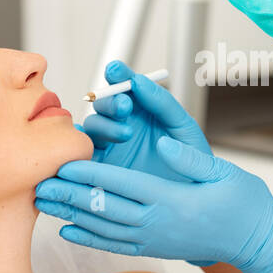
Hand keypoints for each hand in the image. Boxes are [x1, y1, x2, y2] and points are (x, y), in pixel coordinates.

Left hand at [34, 136, 272, 272]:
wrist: (255, 244)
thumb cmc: (244, 204)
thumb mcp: (225, 174)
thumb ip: (192, 160)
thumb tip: (163, 144)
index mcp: (172, 200)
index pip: (122, 184)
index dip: (90, 174)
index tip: (64, 164)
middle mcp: (158, 223)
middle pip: (103, 207)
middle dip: (69, 195)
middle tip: (38, 185)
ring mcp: (154, 238)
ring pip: (103, 227)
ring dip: (70, 215)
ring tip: (43, 205)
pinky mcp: (155, 248)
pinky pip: (114, 244)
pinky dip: (89, 237)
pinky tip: (68, 230)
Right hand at [82, 60, 211, 181]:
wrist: (190, 203)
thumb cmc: (191, 164)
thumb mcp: (184, 129)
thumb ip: (163, 103)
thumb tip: (140, 81)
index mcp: (142, 111)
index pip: (124, 86)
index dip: (117, 74)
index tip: (116, 70)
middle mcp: (120, 125)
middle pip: (103, 104)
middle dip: (111, 101)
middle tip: (126, 106)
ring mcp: (107, 147)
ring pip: (91, 127)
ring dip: (104, 125)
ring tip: (126, 134)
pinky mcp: (97, 170)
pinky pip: (81, 155)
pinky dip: (83, 149)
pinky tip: (97, 148)